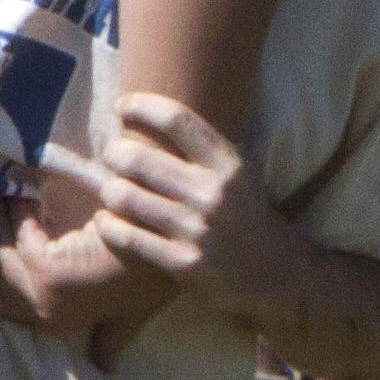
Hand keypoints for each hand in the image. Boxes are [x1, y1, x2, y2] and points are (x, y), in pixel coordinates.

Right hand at [0, 185, 157, 365]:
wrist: (175, 244)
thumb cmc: (160, 273)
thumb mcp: (132, 311)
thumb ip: (112, 337)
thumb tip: (106, 369)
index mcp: (62, 321)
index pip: (3, 302)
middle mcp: (49, 313)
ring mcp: (48, 296)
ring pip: (1, 255)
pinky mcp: (51, 274)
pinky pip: (17, 239)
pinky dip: (8, 213)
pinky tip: (3, 188)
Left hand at [83, 96, 294, 308]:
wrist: (274, 272)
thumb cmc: (245, 214)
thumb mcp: (237, 173)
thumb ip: (202, 148)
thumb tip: (148, 116)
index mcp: (228, 165)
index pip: (176, 120)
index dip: (141, 106)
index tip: (122, 107)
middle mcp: (212, 194)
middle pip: (138, 159)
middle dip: (114, 154)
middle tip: (111, 156)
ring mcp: (197, 230)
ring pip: (124, 197)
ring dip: (109, 191)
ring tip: (111, 190)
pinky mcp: (183, 263)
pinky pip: (126, 237)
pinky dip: (108, 225)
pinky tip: (106, 220)